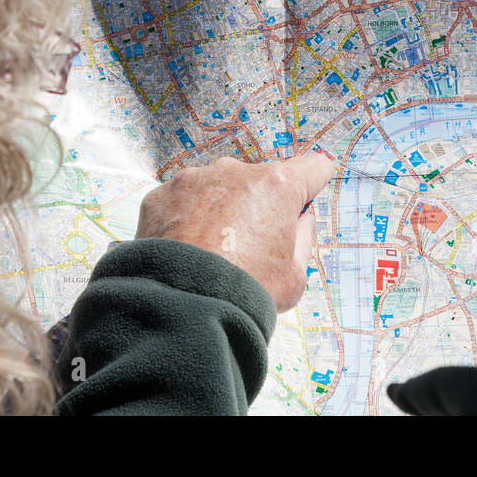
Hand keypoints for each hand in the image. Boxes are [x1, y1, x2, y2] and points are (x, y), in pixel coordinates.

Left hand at [136, 153, 331, 311]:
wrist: (182, 308)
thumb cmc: (244, 293)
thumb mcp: (295, 276)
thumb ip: (303, 237)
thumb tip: (300, 219)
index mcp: (277, 186)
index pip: (312, 167)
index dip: (313, 183)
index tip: (305, 199)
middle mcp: (235, 171)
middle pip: (259, 180)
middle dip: (259, 204)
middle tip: (252, 245)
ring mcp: (195, 179)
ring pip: (218, 188)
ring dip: (220, 209)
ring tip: (213, 251)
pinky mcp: (162, 194)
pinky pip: (182, 201)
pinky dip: (186, 219)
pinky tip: (187, 250)